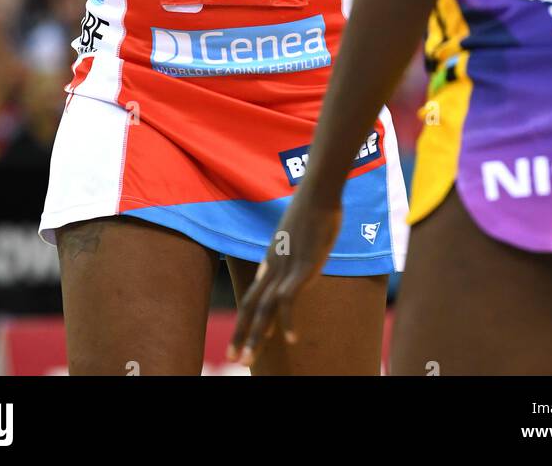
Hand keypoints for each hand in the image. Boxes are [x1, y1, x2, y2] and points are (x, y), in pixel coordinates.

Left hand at [227, 189, 341, 366]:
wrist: (318, 192)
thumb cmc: (314, 208)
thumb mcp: (299, 234)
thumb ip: (295, 250)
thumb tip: (300, 254)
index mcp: (271, 259)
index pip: (254, 295)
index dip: (246, 319)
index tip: (240, 339)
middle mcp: (273, 266)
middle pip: (252, 305)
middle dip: (242, 334)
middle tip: (234, 359)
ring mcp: (285, 267)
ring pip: (264, 307)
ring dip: (256, 336)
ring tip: (248, 359)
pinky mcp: (301, 267)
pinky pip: (289, 299)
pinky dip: (286, 320)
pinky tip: (291, 339)